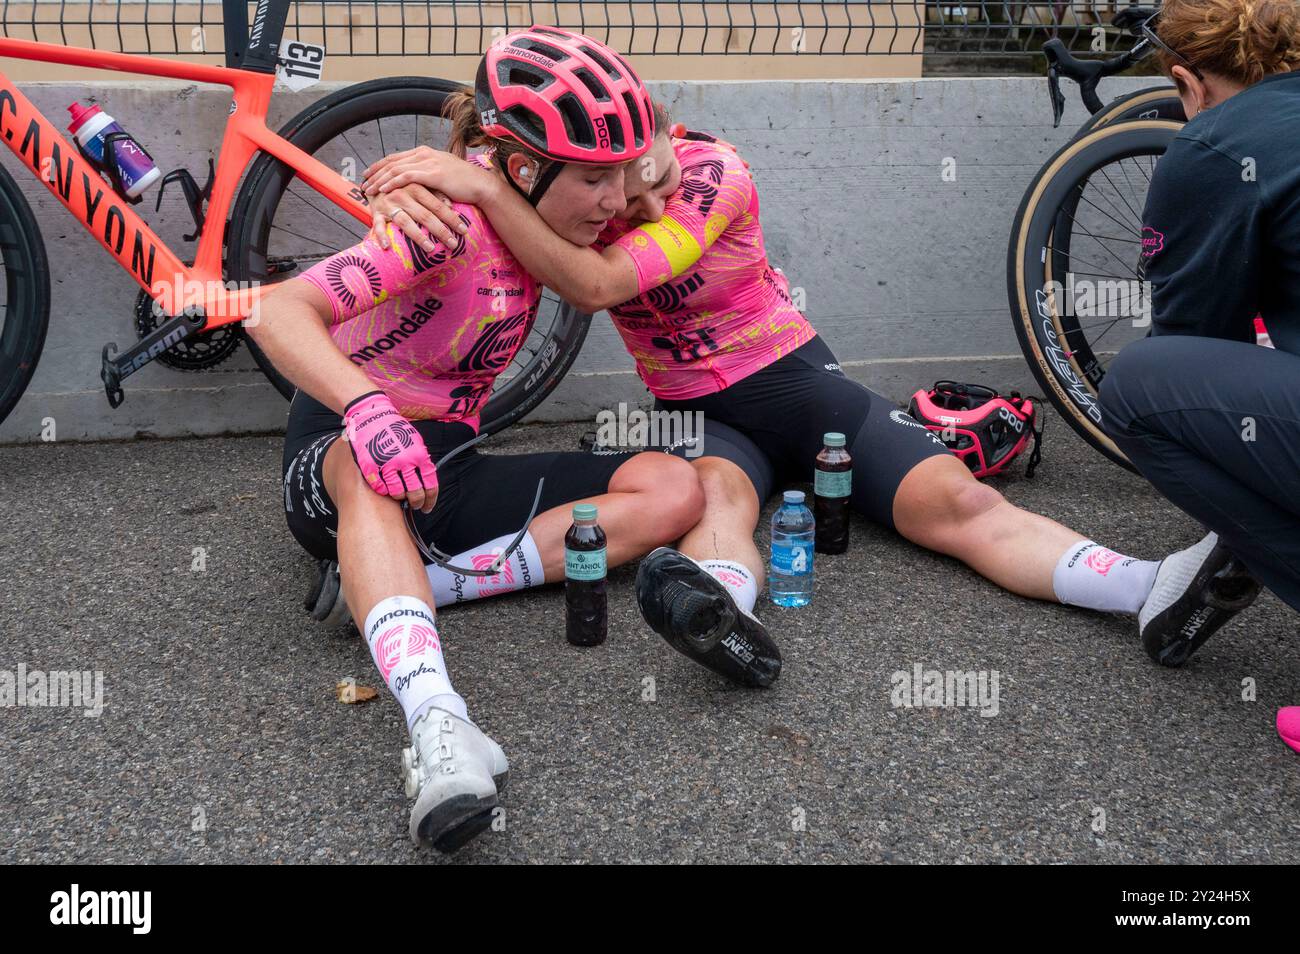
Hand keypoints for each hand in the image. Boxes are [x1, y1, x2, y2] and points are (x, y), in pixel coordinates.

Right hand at [342, 391, 438, 511]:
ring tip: (399, 497)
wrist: (373, 414)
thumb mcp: (415, 441)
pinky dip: (383, 491)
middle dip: (416, 503)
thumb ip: (422, 460)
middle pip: (415, 493)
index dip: (430, 500)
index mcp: (419, 455)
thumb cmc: (395, 428)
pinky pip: (379, 487)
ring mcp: (387, 463)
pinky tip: (385, 490)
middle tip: (414, 505)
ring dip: (399, 498)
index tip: (428, 507)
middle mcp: (405, 461)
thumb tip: (427, 481)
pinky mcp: (370, 465)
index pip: (431, 485)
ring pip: (397, 493)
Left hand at [363, 146, 495, 244]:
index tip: (368, 174)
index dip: (380, 165)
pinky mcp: (432, 173)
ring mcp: (428, 162)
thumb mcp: (443, 174)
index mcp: (425, 152)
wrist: (481, 185)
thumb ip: (429, 173)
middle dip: (375, 172)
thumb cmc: (464, 183)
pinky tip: (383, 190)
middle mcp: (424, 154)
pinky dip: (392, 183)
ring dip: (379, 180)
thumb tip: (419, 181)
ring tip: (368, 189)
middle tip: (363, 183)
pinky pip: (406, 177)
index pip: (396, 157)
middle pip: (392, 161)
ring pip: (396, 169)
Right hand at [367, 187, 463, 252]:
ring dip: (418, 236)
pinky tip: (387, 246)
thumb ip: (435, 193)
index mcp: (416, 186)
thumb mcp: (419, 186)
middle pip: (425, 215)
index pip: (437, 205)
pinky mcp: (377, 212)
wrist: (374, 181)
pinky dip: (381, 235)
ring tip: (431, 248)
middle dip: (441, 231)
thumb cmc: (403, 187)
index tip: (464, 231)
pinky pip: (378, 225)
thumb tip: (451, 205)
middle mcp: (403, 195)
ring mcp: (389, 204)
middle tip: (454, 244)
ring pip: (405, 222)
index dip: (451, 218)